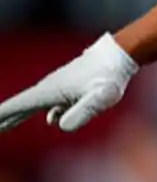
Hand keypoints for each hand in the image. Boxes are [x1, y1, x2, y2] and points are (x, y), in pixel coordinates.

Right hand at [0, 34, 138, 132]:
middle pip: (20, 107)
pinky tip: (53, 118)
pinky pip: (54, 106)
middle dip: (4, 117)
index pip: (18, 106)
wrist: (119, 56)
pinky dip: (50, 113)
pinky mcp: (69, 90)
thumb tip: (58, 125)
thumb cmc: (108, 76)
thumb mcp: (99, 98)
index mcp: (50, 92)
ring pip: (35, 106)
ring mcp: (58, 90)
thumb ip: (81, 112)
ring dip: (17, 115)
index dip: (1, 115)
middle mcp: (49, 90)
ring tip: (4, 124)